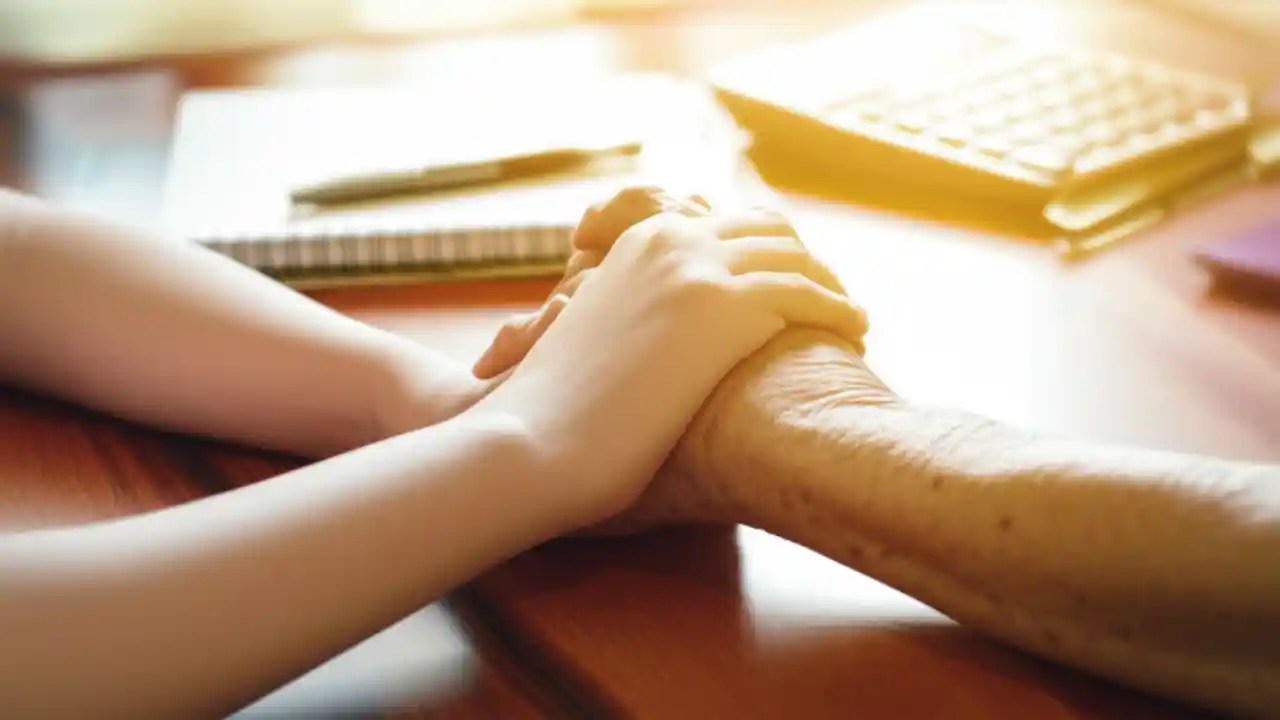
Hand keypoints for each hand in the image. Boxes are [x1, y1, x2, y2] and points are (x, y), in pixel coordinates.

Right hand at [472, 187, 868, 527]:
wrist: (539, 439)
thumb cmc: (560, 412)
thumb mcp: (596, 337)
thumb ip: (632, 320)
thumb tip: (654, 350)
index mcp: (638, 241)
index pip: (726, 224)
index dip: (769, 251)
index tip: (795, 283)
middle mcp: (671, 239)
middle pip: (769, 230)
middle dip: (805, 261)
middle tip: (831, 299)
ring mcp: (700, 268)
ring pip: (796, 257)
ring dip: (831, 284)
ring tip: (852, 319)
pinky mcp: (726, 306)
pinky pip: (809, 294)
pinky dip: (839, 310)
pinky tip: (856, 334)